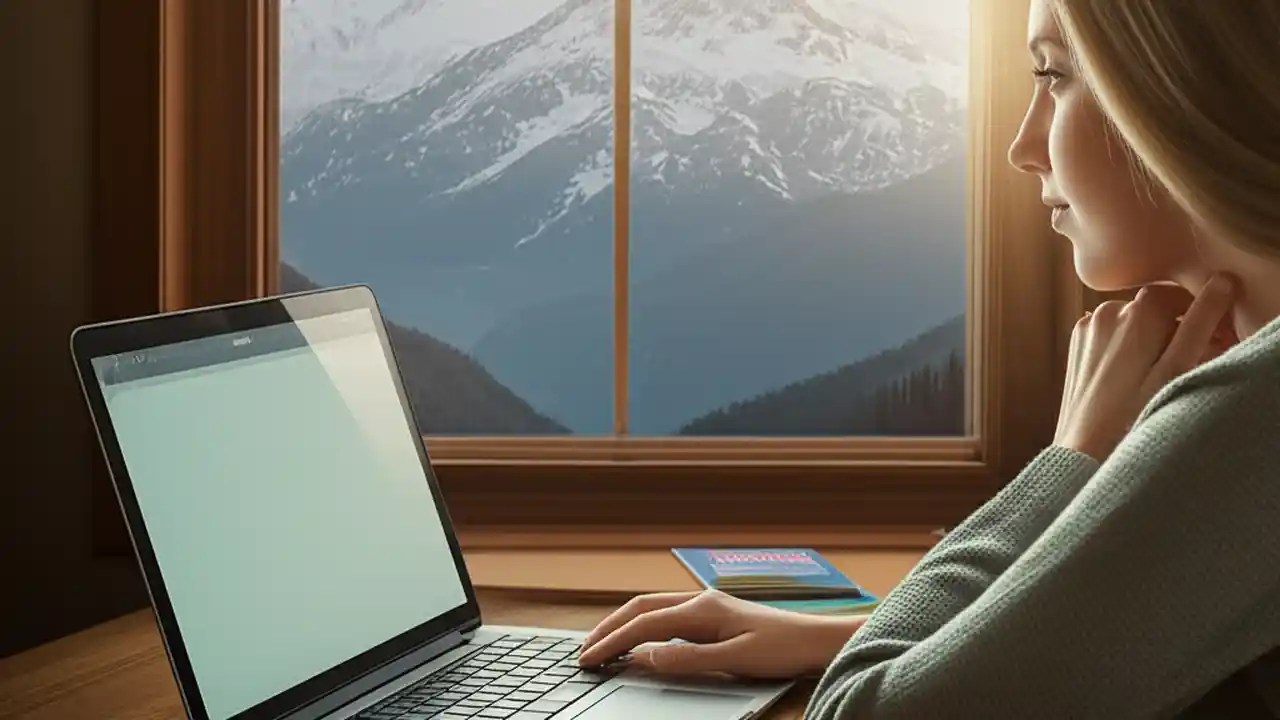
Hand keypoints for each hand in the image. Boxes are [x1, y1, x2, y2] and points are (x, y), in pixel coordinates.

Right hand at [575, 589, 866, 679]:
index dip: (613, 642)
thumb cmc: (781, 650)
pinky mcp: (713, 613)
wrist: (816, 639)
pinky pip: (665, 613)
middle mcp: (700, 600)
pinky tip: (637, 638)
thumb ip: (686, 658)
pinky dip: (641, 623)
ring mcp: (706, 604)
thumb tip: (644, 656)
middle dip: (608, 628)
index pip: (644, 624)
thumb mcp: (734, 660)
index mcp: (702, 609)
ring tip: (601, 644)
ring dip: (622, 623)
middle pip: (640, 607)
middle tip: (584, 651)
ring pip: (650, 607)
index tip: (588, 659)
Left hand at [1055, 273, 1238, 461]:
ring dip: (1153, 340)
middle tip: (1193, 362)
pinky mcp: (1077, 346)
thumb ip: (1202, 321)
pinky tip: (1135, 380)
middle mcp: (1107, 311)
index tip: (1214, 342)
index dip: (1202, 316)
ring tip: (1163, 376)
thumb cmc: (1135, 413)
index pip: (1181, 296)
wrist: (1084, 450)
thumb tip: (1222, 283)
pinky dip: (1129, 349)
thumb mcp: (1179, 368)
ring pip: (1133, 323)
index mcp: (1137, 311)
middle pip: (1156, 310)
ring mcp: (1088, 328)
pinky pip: (1112, 337)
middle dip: (1178, 329)